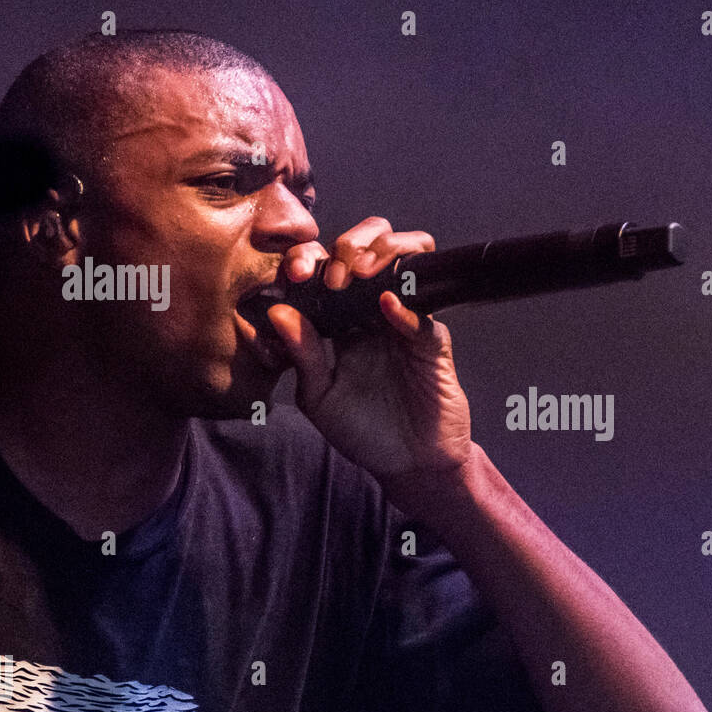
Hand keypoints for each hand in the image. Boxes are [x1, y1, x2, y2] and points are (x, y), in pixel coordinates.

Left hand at [266, 217, 472, 483]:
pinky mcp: (433, 345)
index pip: (324, 272)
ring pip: (403, 265)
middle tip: (331, 272)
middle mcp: (372, 314)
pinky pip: (424, 318)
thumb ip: (302, 355)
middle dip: (348, 246)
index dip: (309, 261)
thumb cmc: (364, 432)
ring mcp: (405, 324)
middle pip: (366, 252)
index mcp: (339, 321)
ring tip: (359, 272)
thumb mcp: (319, 397)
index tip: (294, 272)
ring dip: (382, 256)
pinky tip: (387, 305)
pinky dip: (406, 309)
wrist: (409, 465)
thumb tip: (278, 311)